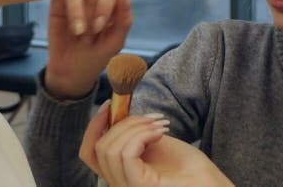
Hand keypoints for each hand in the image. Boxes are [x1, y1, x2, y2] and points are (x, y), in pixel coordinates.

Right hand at [45, 0, 133, 98]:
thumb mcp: (114, 43)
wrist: (70, 72)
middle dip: (100, 7)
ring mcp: (76, 0)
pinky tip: (63, 19)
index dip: (109, 3)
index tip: (101, 26)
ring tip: (78, 32)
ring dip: (77, 11)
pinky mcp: (57, 5)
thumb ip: (124, 21)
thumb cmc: (96, 55)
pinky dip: (61, 2)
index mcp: (112, 5)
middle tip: (95, 30)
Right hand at [81, 103, 233, 186]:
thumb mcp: (158, 146)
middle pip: (98, 148)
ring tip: (161, 125)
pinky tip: (160, 133)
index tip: (108, 104)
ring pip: (109, 149)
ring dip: (134, 127)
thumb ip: (136, 135)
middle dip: (122, 123)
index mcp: (122, 176)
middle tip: (153, 117)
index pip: (90, 154)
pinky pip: (125, 155)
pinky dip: (141, 135)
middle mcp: (120, 185)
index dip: (94, 127)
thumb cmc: (193, 172)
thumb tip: (119, 113)